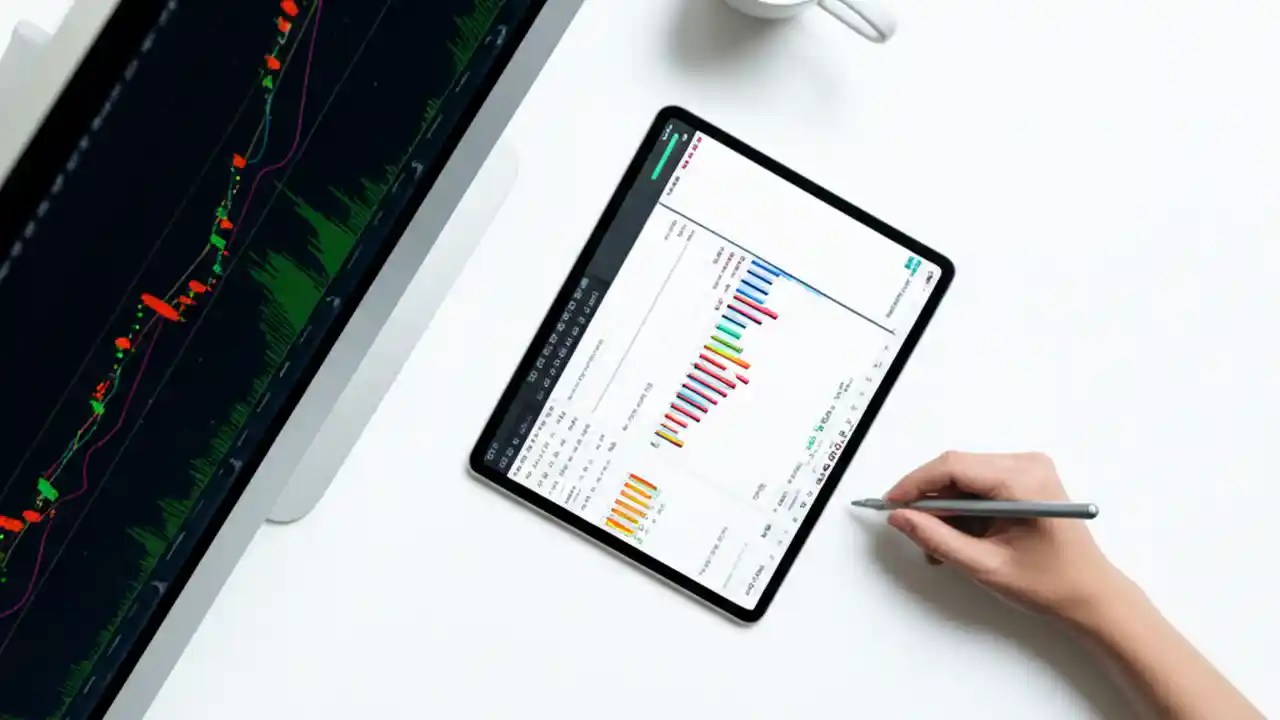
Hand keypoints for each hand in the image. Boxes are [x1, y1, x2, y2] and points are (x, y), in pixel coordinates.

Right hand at [884, 451, 1129, 624]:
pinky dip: (963, 509)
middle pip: (957, 469)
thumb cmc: (1048, 583)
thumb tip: (899, 517)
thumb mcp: (985, 565)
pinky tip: (961, 538)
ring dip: (945, 509)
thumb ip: (937, 539)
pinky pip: (980, 484)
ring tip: (940, 547)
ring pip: (965, 477)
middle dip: (930, 501)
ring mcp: (1029, 468)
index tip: (889, 505)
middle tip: (915, 534)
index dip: (915, 484)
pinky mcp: (1027, 478)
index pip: (953, 467)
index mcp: (1023, 481)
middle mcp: (1028, 464)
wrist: (1092, 593)